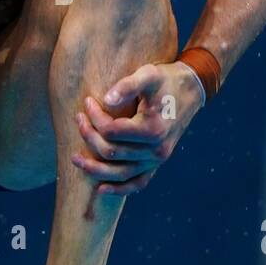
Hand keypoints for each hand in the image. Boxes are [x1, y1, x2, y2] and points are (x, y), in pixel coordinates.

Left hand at [72, 62, 203, 195]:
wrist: (190, 90)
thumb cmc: (165, 80)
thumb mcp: (148, 74)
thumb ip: (127, 85)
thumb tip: (105, 99)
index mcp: (153, 129)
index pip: (112, 130)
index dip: (94, 117)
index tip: (87, 102)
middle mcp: (157, 150)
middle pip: (112, 152)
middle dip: (89, 136)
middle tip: (78, 119)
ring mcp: (157, 160)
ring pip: (120, 173)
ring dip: (95, 169)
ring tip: (75, 159)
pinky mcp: (157, 164)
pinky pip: (138, 183)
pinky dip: (119, 189)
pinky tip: (100, 189)